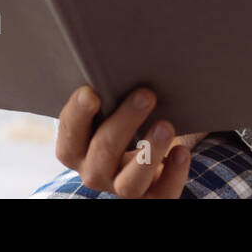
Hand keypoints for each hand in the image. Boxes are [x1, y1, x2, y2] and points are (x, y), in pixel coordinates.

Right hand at [55, 85, 199, 197]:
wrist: (154, 148)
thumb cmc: (126, 116)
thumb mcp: (112, 106)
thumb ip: (109, 92)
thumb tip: (120, 52)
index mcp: (78, 150)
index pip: (68, 140)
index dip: (76, 117)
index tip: (91, 92)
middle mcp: (95, 173)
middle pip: (102, 154)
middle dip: (123, 123)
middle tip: (146, 94)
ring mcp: (122, 189)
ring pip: (129, 183)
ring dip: (148, 153)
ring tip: (166, 125)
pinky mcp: (153, 199)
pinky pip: (162, 196)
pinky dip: (174, 174)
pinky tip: (182, 152)